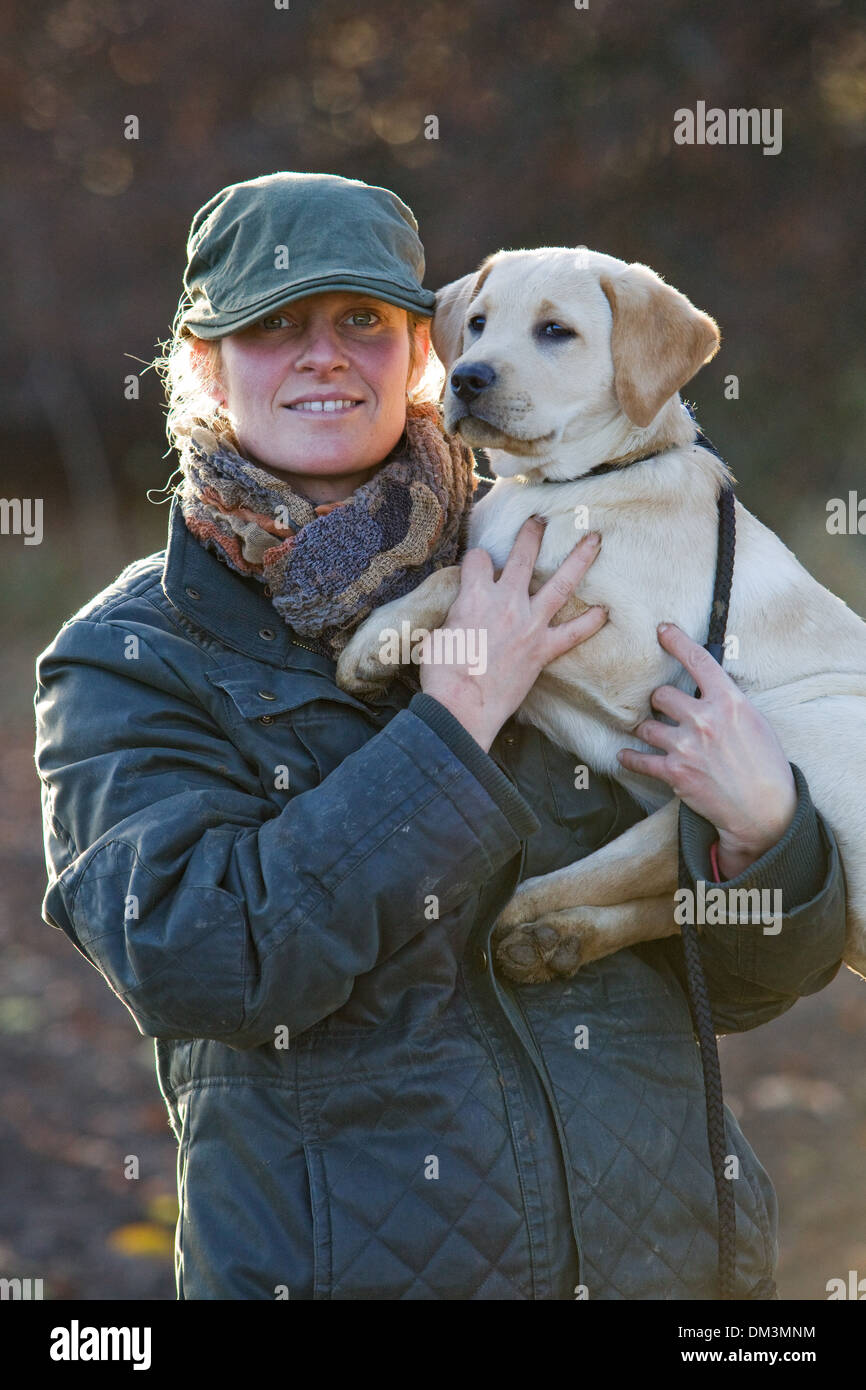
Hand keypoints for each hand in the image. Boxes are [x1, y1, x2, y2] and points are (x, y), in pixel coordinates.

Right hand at [421, 518, 607, 751]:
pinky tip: (603, 613)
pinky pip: (574, 632)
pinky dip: (590, 623)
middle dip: (532, 534)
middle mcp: (507, 602)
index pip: (477, 560)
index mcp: (474, 595)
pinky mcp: (543, 650)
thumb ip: (456, 616)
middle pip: (523, 556)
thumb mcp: (438, 633)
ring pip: (561, 583)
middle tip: (541, 521)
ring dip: (579, 559)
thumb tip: (461, 616)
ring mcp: (530, 624)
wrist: (462, 706)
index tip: (477, 568)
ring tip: (594, 540)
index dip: (476, 562)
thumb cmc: (442, 673)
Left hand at [616, 622, 797, 877]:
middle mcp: (705, 719)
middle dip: (660, 702)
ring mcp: (686, 746)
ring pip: (647, 726)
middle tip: (663, 709)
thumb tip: (708, 688)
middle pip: (661, 695)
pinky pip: (639, 760)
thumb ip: (729, 702)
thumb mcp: (755, 721)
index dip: (677, 641)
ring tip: (651, 733)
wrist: (764, 809)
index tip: (662, 631)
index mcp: (729, 701)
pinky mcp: (674, 772)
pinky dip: (630, 758)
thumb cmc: (766, 764)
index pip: (698, 661)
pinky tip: (625, 755)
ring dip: (647, 730)